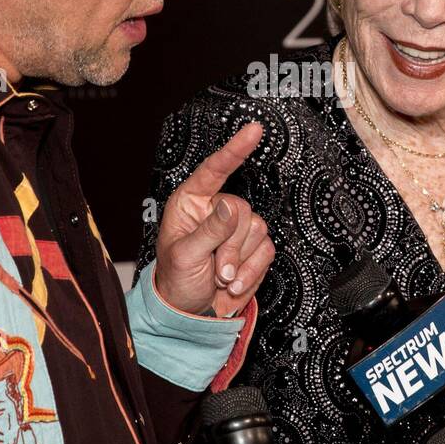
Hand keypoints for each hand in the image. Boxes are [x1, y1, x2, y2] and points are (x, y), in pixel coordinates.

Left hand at [154, 121, 274, 317]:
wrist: (191, 314)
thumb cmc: (177, 281)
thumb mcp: (185, 256)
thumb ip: (209, 231)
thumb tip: (230, 208)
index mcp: (191, 203)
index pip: (214, 170)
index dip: (235, 149)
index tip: (254, 129)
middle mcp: (216, 210)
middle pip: (242, 210)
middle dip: (231, 246)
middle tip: (216, 270)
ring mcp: (237, 229)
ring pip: (257, 230)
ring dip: (240, 262)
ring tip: (221, 278)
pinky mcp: (254, 248)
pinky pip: (267, 250)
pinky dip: (252, 271)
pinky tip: (234, 284)